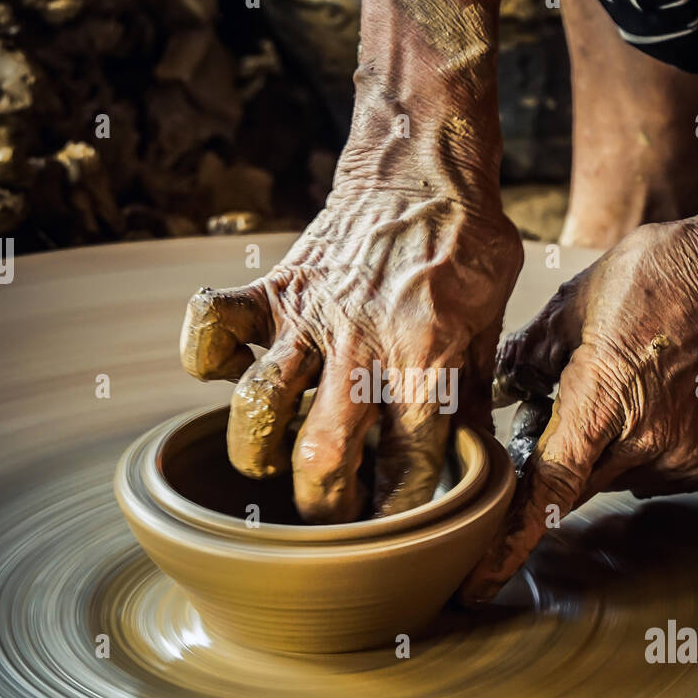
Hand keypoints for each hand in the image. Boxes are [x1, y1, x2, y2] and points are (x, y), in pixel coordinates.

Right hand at [180, 171, 521, 521]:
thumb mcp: (491, 326)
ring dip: (258, 450)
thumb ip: (474, 400)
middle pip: (323, 458)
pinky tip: (231, 374)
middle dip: (323, 509)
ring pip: (258, 407)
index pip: (410, 465)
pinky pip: (211, 326)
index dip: (399, 513)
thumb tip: (477, 469)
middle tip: (331, 516)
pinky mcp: (273, 288)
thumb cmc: (467, 248)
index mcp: (428, 359)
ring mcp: (310, 317)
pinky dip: (206, 355)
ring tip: (273, 460)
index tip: (394, 532)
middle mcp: (363, 346)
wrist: (424, 166)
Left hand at [461, 213, 697, 602]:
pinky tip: (659, 401)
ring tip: (628, 387)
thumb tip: (497, 388)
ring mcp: (684, 459)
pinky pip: (656, 474)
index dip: (508, 543)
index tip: (480, 583)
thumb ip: (528, 355)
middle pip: (576, 485)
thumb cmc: (663, 277)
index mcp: (601, 403)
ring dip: (606, 450)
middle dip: (560, 460)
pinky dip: (644, 449)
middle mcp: (645, 443)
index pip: (546, 491)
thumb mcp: (575, 303)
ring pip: (615, 479)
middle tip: (572, 406)